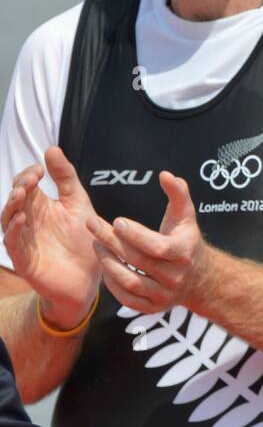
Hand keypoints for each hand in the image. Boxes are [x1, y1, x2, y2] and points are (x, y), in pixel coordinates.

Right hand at [1, 148, 100, 326]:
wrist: (90, 277)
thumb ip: (66, 177)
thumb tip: (51, 148)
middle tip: (31, 179)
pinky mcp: (24, 259)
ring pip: (8, 219)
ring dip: (13, 205)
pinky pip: (13, 243)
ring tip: (21, 194)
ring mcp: (24, 239)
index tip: (41, 170)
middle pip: (15, 199)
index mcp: (40, 205)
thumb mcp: (77, 203)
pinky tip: (21, 219)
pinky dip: (14, 230)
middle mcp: (28, 220)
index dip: (29, 175)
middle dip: (20, 187)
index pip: (25, 184)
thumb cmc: (82, 240)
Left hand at [85, 170, 212, 314]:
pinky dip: (111, 283)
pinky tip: (105, 265)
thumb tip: (165, 175)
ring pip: (129, 281)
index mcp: (184, 253)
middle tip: (92, 224)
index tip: (116, 220)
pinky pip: (126, 298)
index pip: (156, 246)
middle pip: (137, 261)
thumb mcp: (186, 216)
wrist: (199, 279)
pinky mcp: (152, 308)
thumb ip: (178, 193)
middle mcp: (175, 277)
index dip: (134, 234)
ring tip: (96, 244)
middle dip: (112, 241)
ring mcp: (164, 296)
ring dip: (108, 262)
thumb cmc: (186, 241)